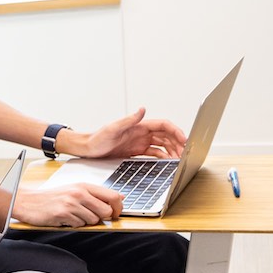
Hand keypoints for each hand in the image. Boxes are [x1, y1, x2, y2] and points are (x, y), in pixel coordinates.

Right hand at [15, 183, 121, 227]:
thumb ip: (97, 194)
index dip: (118, 208)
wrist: (28, 201)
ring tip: (74, 216)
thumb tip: (120, 197)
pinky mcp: (63, 214)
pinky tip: (65, 219)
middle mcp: (79, 193)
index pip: (113, 196)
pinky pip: (79, 225)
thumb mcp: (75, 190)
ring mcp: (71, 204)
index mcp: (84, 186)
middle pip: (106, 211)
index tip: (115, 213)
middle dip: (101, 218)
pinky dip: (74, 224)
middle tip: (90, 216)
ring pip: (93, 220)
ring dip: (85, 222)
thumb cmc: (52, 197)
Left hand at [68, 108, 185, 160]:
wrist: (87, 149)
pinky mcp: (136, 151)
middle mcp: (141, 133)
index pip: (163, 125)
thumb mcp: (112, 129)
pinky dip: (163, 158)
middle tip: (186, 153)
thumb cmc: (97, 138)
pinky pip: (154, 153)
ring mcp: (140, 142)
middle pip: (166, 135)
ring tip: (180, 160)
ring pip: (163, 145)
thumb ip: (128, 120)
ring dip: (172, 151)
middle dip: (178, 143)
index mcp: (139, 126)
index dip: (176, 131)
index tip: (184, 140)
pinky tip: (168, 163)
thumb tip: (142, 109)